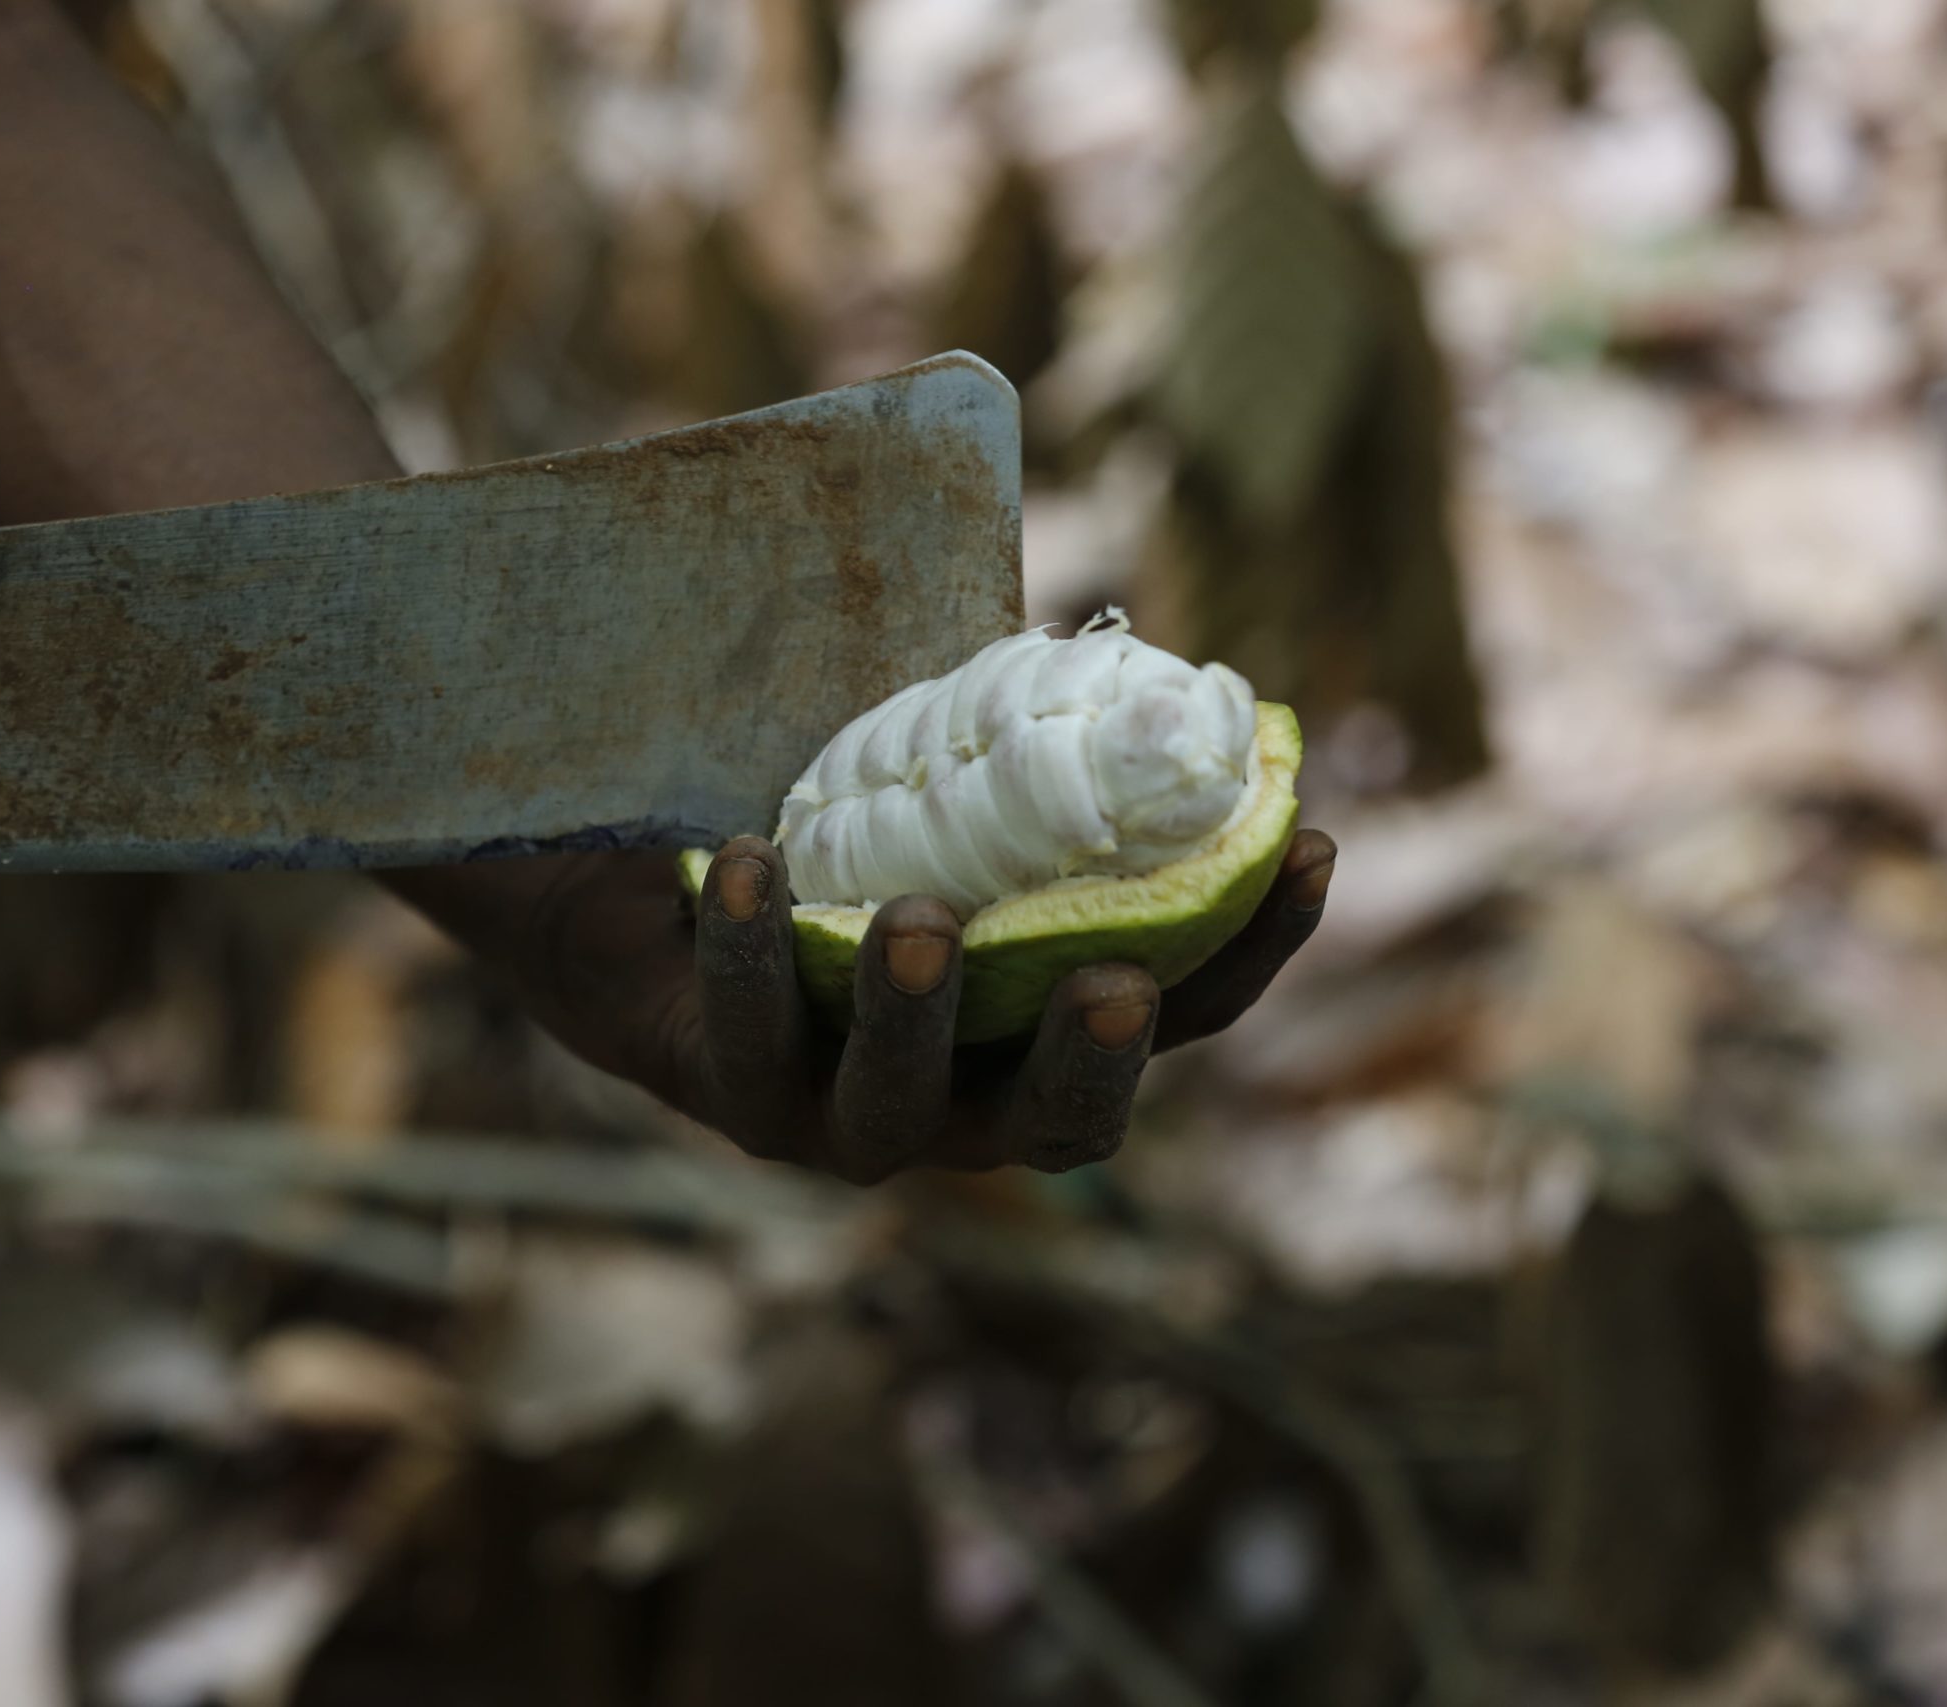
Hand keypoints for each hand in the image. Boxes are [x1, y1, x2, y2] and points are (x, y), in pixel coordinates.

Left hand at [389, 827, 1334, 1181]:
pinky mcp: (727, 1096)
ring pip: (897, 1102)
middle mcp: (960, 1104)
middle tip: (1113, 976)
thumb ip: (1031, 748)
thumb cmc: (837, 814)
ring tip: (918, 917)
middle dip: (1090, 1056)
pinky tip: (753, 859)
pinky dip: (755, 950)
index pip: (1184, 1014)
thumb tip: (1134, 650)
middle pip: (1058, 1121)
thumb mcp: (944, 780)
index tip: (1305, 842)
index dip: (1257, 945)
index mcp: (1043, 1032)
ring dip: (915, 1015)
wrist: (641, 876)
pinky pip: (747, 1033)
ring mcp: (839, 1120)